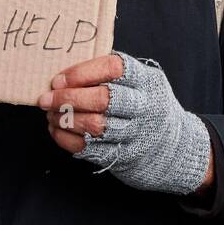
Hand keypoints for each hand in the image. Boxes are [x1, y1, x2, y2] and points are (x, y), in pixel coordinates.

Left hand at [38, 50, 213, 195]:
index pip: (112, 68)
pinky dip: (67, 139)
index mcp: (146, 80)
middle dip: (67, 98)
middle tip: (45, 98)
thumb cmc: (149, 107)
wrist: (177, 148)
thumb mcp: (143, 82)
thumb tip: (66, 74)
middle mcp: (143, 106)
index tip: (58, 79)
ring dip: (65, 119)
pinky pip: (90, 148)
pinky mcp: (125, 156)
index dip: (81, 73)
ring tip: (50, 114)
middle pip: (102, 99)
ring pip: (94, 126)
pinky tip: (57, 130)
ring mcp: (135, 133)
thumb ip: (113, 75)